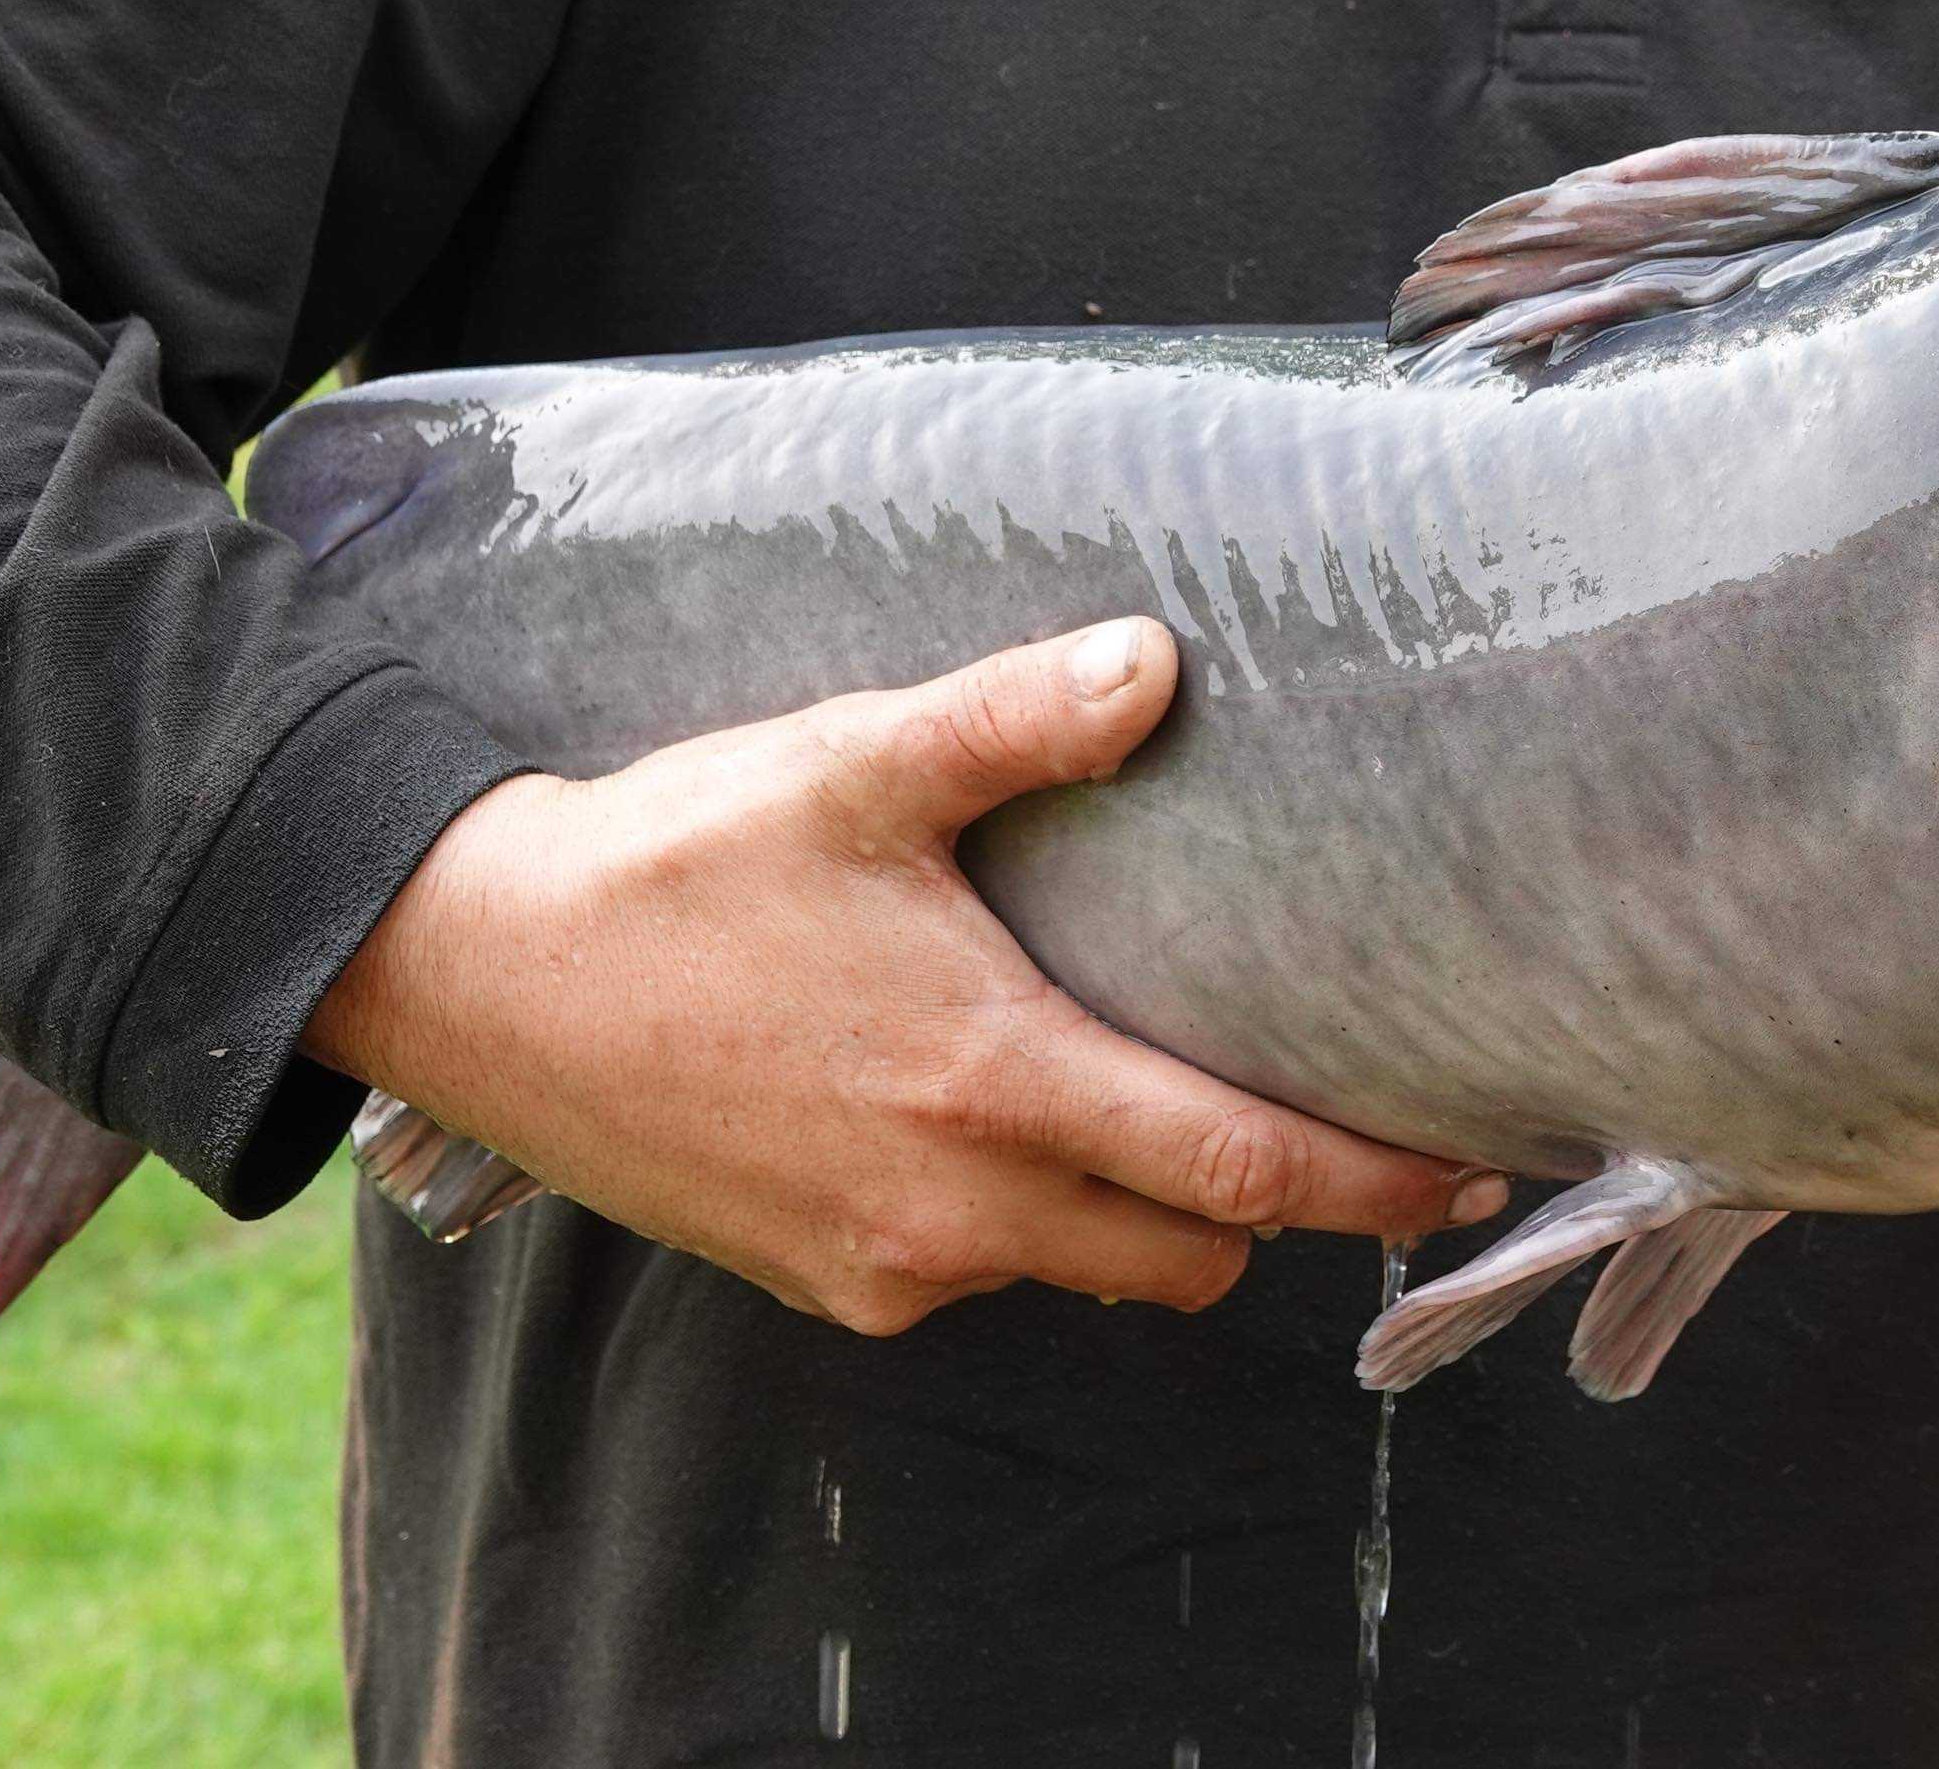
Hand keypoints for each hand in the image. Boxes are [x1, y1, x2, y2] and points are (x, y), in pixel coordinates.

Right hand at [303, 617, 1503, 1334]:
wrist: (469, 974)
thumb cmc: (671, 863)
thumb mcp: (853, 767)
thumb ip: (1018, 722)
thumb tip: (1157, 660)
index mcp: (996, 1084)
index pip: (1246, 1172)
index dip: (1373, 1184)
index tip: (1469, 1173)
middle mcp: (958, 1206)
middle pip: (1194, 1251)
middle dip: (1275, 1206)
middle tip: (1333, 1127)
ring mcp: (887, 1259)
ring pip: (1093, 1270)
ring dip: (1148, 1214)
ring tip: (1160, 1105)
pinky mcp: (822, 1279)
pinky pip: (981, 1274)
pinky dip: (1027, 1223)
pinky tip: (998, 1119)